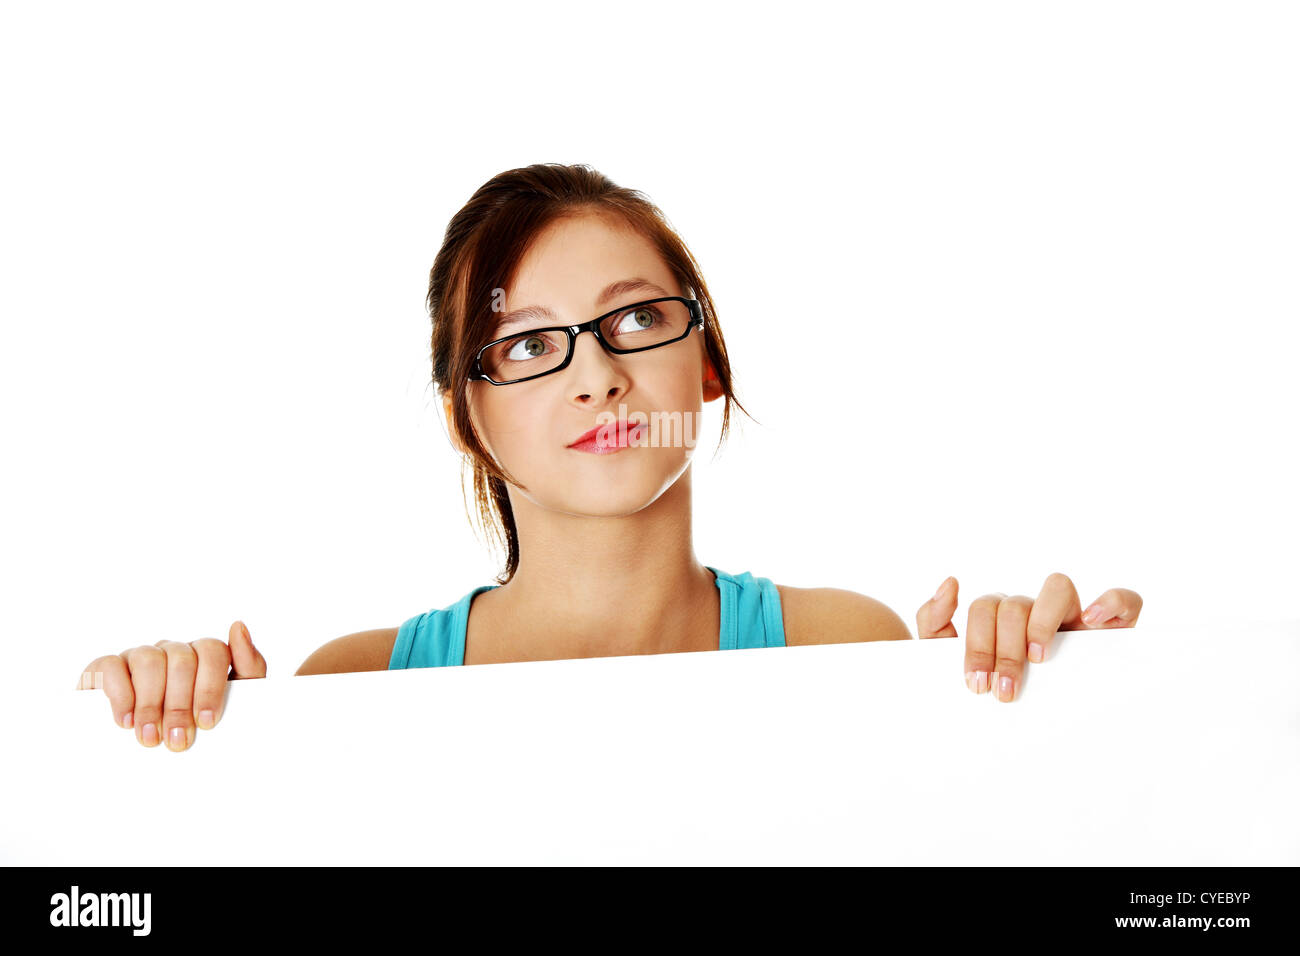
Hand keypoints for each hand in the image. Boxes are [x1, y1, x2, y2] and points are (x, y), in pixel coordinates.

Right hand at [75, 621, 267, 749]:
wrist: (149, 763)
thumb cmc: (196, 726)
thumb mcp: (234, 702)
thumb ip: (248, 668)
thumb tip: (238, 627)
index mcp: (203, 655)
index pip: (212, 651)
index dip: (210, 687)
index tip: (207, 723)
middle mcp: (171, 651)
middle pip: (181, 660)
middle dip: (180, 705)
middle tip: (177, 740)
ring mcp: (138, 656)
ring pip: (149, 660)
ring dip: (151, 704)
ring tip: (151, 737)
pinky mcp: (105, 668)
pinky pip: (111, 666)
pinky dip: (120, 695)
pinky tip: (125, 721)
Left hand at [915, 573, 1141, 702]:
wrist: (1031, 734)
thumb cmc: (995, 689)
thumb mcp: (952, 660)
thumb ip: (935, 622)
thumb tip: (949, 583)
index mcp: (1001, 618)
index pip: (985, 608)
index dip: (977, 643)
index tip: (976, 683)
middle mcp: (1036, 612)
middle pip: (1015, 605)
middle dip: (1004, 649)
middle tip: (1003, 689)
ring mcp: (1073, 617)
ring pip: (1058, 587)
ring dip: (1042, 622)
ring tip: (1039, 658)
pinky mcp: (1114, 629)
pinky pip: (1124, 601)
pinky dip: (1112, 603)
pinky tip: (1092, 623)